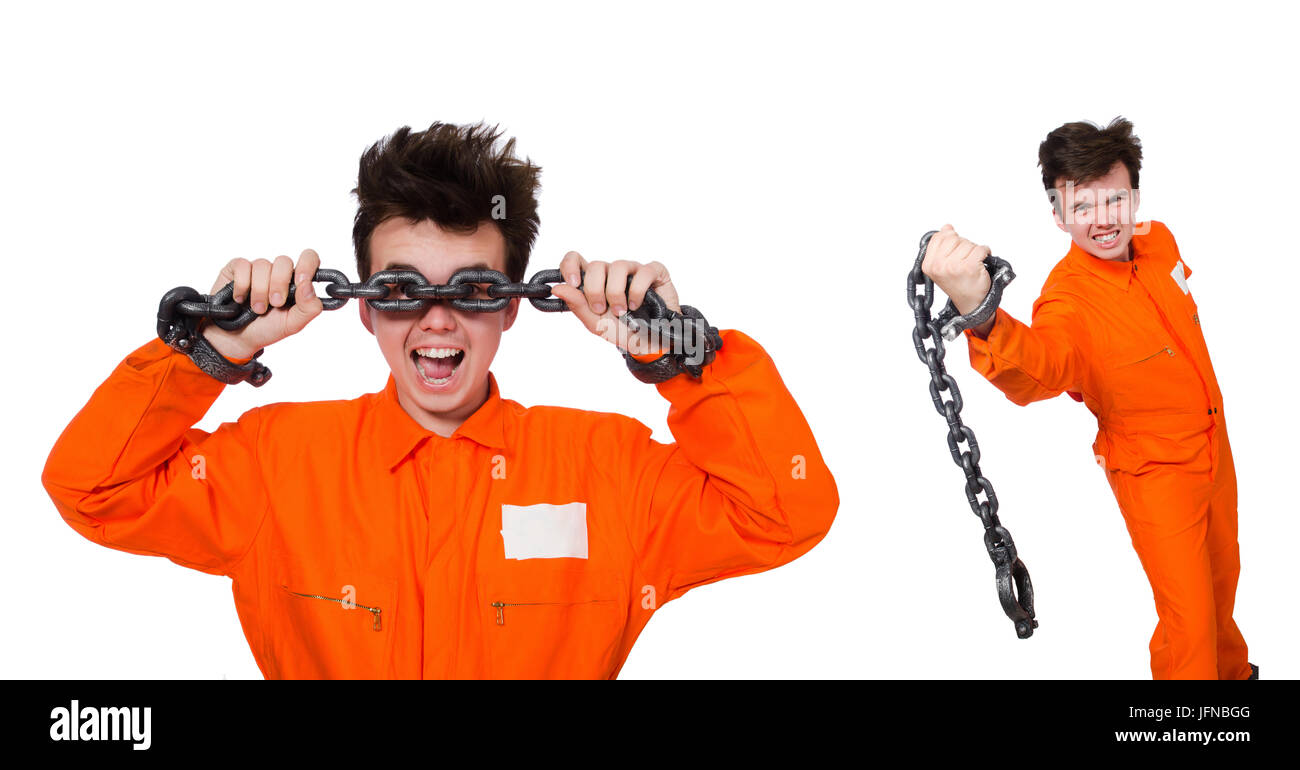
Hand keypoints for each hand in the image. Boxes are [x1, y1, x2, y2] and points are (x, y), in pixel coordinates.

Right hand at [199, 250, 324, 360]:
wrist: (239, 337)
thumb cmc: (268, 328)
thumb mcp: (293, 324)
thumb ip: (309, 308)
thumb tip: (309, 286)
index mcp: (296, 282)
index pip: (309, 258)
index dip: (307, 265)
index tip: (301, 282)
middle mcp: (278, 272)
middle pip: (284, 262)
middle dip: (278, 285)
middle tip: (275, 303)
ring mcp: (258, 269)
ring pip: (263, 265)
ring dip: (259, 291)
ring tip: (257, 309)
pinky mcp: (238, 268)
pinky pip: (243, 266)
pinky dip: (242, 285)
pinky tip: (240, 298)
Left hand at [549, 252, 679, 355]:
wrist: (651, 343)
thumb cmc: (624, 331)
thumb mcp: (596, 323)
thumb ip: (576, 305)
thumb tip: (557, 288)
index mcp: (595, 281)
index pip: (576, 260)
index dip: (570, 266)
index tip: (573, 283)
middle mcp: (612, 273)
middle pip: (596, 265)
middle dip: (595, 290)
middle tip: (601, 309)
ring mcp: (633, 270)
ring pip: (617, 267)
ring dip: (616, 293)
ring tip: (622, 310)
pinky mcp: (653, 272)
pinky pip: (642, 272)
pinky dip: (637, 291)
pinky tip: (636, 304)